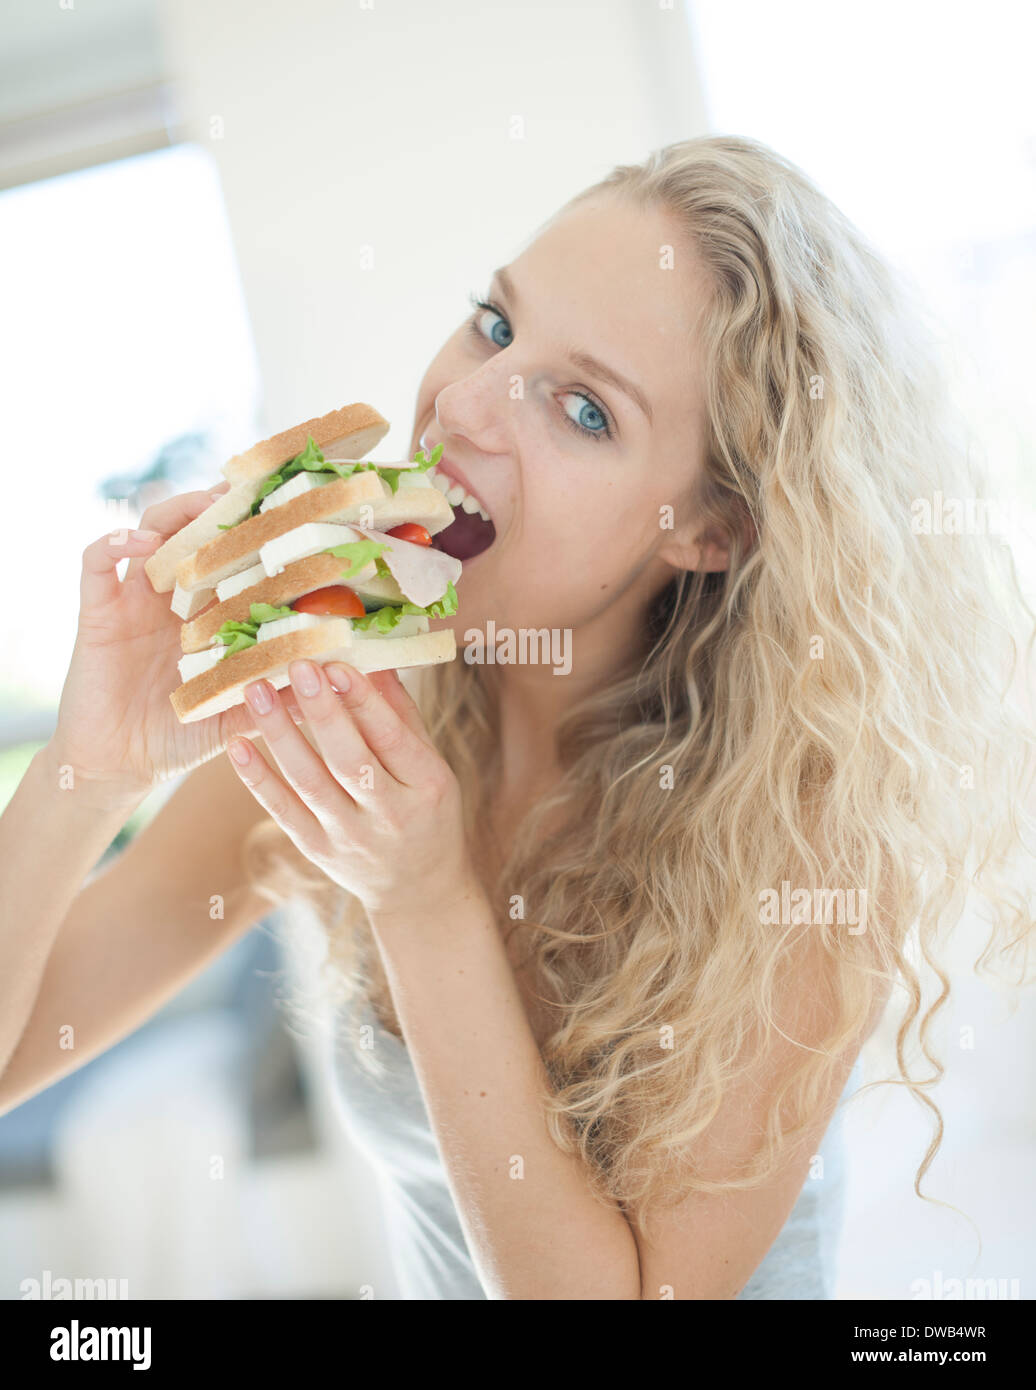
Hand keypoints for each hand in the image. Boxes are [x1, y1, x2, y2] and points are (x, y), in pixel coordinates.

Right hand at [53, 484, 307, 804]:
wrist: (119, 765)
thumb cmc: (182, 736)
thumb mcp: (240, 713)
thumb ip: (281, 696)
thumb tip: (338, 681)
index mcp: (211, 612)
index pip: (237, 557)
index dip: (259, 531)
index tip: (294, 509)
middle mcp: (175, 595)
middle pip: (197, 530)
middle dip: (224, 508)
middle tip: (256, 489)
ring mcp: (135, 598)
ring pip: (152, 531)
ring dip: (179, 514)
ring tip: (207, 508)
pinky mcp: (98, 610)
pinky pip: (96, 561)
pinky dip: (114, 543)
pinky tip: (140, 543)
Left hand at [224, 660, 477, 919]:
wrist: (416, 887)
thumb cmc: (426, 810)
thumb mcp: (430, 764)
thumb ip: (400, 714)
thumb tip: (372, 658)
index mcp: (427, 786)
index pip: (391, 738)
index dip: (362, 701)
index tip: (335, 664)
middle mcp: (389, 815)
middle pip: (349, 760)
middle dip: (321, 712)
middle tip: (296, 666)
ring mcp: (349, 836)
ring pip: (309, 782)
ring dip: (280, 734)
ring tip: (255, 691)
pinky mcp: (316, 849)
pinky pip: (282, 810)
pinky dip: (257, 777)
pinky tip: (237, 743)